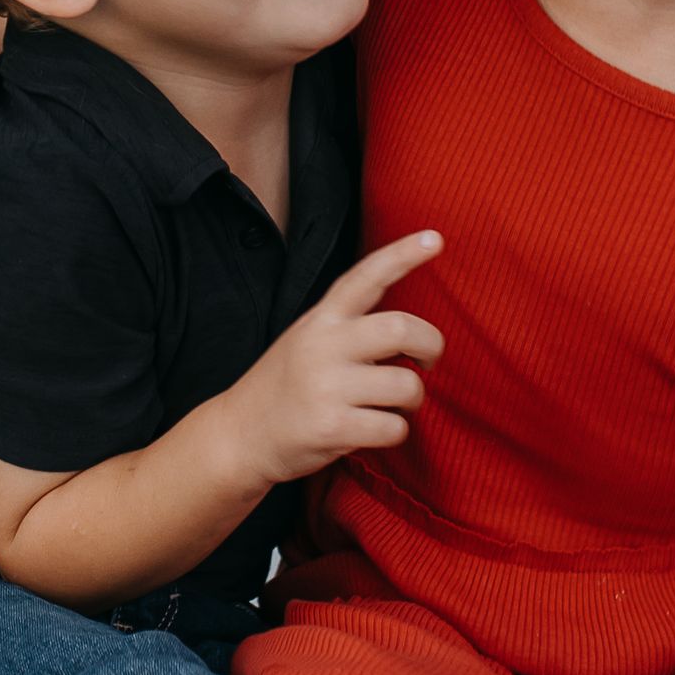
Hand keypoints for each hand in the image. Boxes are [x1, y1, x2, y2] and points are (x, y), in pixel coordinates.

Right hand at [232, 231, 443, 481]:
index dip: (403, 255)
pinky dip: (395, 432)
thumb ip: (349, 328)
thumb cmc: (286, 387)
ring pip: (406, 385)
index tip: (434, 239)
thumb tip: (410, 334)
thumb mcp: (307, 339)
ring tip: (392, 406)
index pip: (366, 276)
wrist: (240, 435)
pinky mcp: (331, 427)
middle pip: (401, 328)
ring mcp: (326, 387)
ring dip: (412, 400)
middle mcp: (324, 346)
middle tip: (427, 362)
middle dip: (431, 346)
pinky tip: (373, 431)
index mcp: (321, 319)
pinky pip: (394, 428)